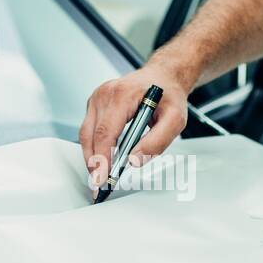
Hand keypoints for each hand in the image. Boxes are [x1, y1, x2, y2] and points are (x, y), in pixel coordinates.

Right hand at [79, 56, 190, 191]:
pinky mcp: (95, 104)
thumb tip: (134, 161)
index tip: (102, 178)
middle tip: (100, 185)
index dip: (102, 159)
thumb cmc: (168, 95)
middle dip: (94, 164)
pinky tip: (102, 160)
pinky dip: (95, 147)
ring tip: (100, 177)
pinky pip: (89, 130)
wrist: (163, 77)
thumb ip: (157, 142)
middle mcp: (105, 94)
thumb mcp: (175, 119)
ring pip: (86, 135)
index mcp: (122, 95)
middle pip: (91, 136)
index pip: (106, 132)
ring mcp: (97, 98)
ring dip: (92, 157)